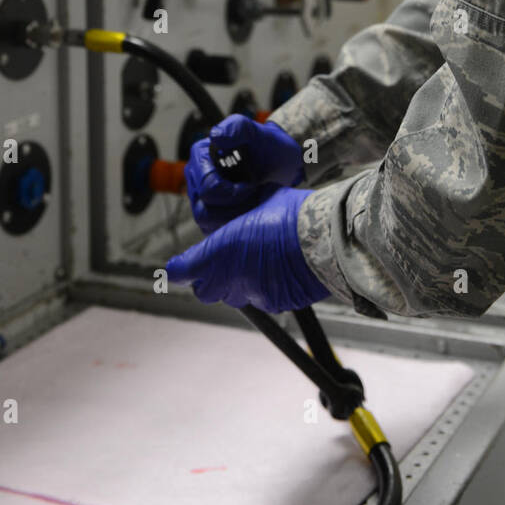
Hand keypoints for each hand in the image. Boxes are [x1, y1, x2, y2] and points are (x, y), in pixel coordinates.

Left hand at [163, 187, 329, 312]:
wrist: (323, 238)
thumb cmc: (292, 215)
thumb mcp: (260, 200)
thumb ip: (243, 212)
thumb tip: (242, 210)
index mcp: (220, 250)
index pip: (182, 271)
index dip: (182, 269)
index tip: (182, 267)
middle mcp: (230, 278)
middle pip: (206, 290)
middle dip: (212, 279)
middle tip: (226, 262)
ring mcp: (252, 294)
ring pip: (235, 295)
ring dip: (241, 282)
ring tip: (261, 262)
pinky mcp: (274, 304)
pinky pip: (263, 299)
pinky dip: (267, 288)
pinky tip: (281, 270)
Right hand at [184, 115, 303, 234]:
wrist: (278, 161)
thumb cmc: (266, 145)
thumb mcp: (254, 130)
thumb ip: (235, 127)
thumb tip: (215, 136)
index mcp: (200, 157)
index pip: (207, 186)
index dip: (231, 191)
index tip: (251, 184)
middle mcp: (195, 178)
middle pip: (204, 207)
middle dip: (234, 204)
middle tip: (254, 194)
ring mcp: (200, 197)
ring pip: (206, 221)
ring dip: (233, 216)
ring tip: (252, 203)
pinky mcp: (209, 214)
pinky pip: (211, 228)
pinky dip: (232, 225)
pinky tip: (248, 211)